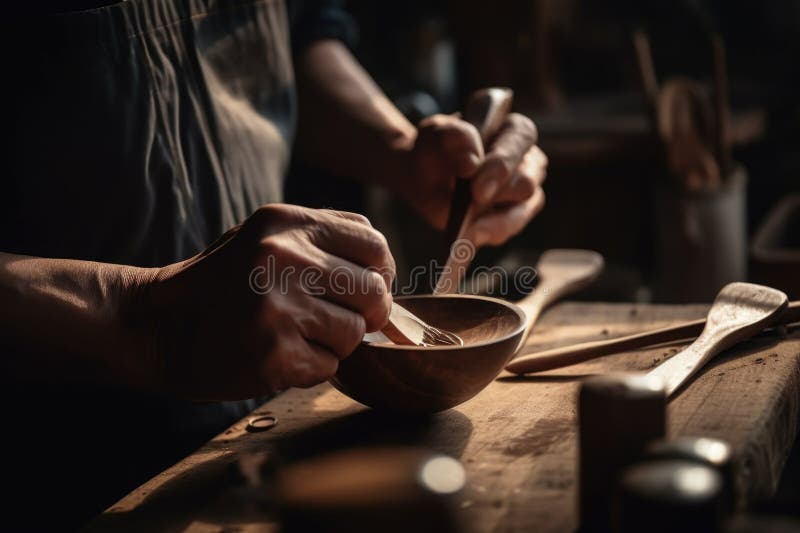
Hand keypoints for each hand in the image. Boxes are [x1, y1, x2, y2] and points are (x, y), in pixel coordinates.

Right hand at [139, 204, 394, 399]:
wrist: (155, 326)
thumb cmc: (221, 283)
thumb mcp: (264, 237)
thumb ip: (322, 241)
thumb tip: (386, 273)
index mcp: (286, 223)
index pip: (374, 243)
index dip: (382, 272)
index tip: (367, 288)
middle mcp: (284, 259)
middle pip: (374, 292)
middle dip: (367, 313)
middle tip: (343, 320)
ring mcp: (278, 308)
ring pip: (354, 333)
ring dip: (336, 342)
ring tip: (299, 335)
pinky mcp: (273, 355)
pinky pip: (329, 366)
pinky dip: (313, 367)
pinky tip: (280, 354)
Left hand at [402, 113, 547, 246]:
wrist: (422, 175)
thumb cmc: (434, 149)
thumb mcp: (433, 135)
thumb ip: (452, 137)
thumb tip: (471, 162)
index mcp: (510, 127)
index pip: (520, 137)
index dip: (502, 161)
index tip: (476, 181)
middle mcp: (525, 158)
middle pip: (526, 179)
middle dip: (499, 194)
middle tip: (473, 205)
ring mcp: (524, 188)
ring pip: (523, 209)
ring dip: (495, 222)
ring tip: (469, 233)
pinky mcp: (515, 214)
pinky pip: (509, 228)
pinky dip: (488, 235)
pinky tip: (468, 240)